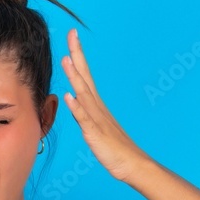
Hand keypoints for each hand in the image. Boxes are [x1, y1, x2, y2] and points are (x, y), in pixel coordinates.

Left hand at [60, 28, 150, 181]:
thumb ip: (84, 112)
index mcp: (96, 104)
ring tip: (66, 60)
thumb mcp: (95, 127)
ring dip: (75, 77)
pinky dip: (77, 107)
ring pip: (84, 94)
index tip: (73, 35)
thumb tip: (73, 98)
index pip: (85, 74)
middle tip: (72, 34)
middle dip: (77, 55)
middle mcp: (97, 107)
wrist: (132, 165)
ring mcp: (97, 119)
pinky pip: (85, 119)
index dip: (78, 55)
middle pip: (85, 76)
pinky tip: (70, 96)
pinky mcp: (95, 134)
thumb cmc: (114, 148)